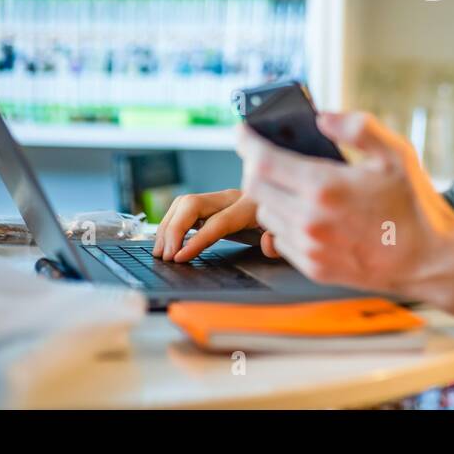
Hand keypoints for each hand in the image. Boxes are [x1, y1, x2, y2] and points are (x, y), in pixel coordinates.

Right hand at [151, 189, 280, 261]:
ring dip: (168, 225)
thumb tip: (268, 242)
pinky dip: (173, 222)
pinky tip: (167, 240)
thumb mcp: (291, 239)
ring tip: (161, 251)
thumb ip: (281, 244)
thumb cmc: (289, 228)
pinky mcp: (216, 202)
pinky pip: (187, 207)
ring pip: (186, 202)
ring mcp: (223, 197)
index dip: (196, 240)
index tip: (179, 257)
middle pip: (193, 203)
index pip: (217, 222)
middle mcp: (234, 197)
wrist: (292, 208)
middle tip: (165, 255)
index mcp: (253, 206)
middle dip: (174, 229)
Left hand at [236, 110, 453, 300]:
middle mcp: (311, 219)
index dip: (247, 141)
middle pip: (255, 187)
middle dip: (256, 166)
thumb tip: (322, 118)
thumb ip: (357, 127)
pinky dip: (285, 222)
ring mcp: (310, 247)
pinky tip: (307, 213)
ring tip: (292, 184)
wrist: (430, 260)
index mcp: (326, 187)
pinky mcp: (314, 267)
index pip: (263, 160)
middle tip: (269, 155)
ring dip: (271, 196)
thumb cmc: (415, 205)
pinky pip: (280, 239)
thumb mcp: (396, 153)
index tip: (244, 131)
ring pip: (265, 214)